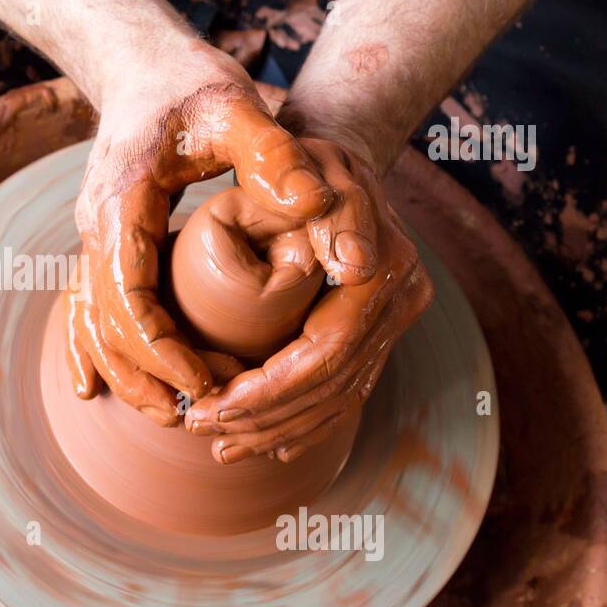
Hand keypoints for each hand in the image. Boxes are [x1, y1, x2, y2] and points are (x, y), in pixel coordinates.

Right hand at [64, 54, 375, 426]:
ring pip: (93, 322)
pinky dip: (97, 350)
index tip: (204, 380)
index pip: (131, 295)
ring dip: (125, 372)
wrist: (141, 61)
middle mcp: (97, 226)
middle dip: (148, 375)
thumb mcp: (237, 105)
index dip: (164, 347)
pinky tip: (95, 387)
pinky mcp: (107, 241)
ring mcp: (95, 236)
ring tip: (171, 413)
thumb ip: (275, 152)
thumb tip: (317, 201)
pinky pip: (90, 308)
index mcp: (124, 202)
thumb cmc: (189, 81)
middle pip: (105, 323)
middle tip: (198, 414)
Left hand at [184, 138, 433, 461]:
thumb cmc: (303, 160)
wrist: (331, 160)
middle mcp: (402, 301)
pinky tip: (269, 444)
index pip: (326, 353)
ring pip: (339, 397)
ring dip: (279, 429)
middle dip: (266, 417)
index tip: (214, 404)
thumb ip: (329, 209)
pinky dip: (305, 420)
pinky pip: (344, 389)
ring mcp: (395, 320)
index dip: (271, 389)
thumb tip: (355, 267)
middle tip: (204, 429)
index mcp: (385, 269)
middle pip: (333, 386)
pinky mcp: (378, 331)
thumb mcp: (306, 166)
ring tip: (223, 446)